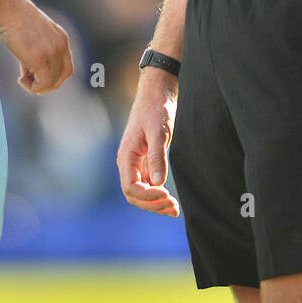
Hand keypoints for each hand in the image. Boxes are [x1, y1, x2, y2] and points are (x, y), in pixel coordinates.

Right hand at [0, 0, 72, 93]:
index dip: (53, 76)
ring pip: (52, 82)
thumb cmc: (14, 18)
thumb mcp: (34, 34)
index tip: (35, 75)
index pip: (66, 67)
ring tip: (23, 78)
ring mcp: (51, 52)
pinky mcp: (40, 59)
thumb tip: (32, 71)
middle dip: (46, 83)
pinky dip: (32, 87)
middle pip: (63, 76)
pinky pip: (43, 83)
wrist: (7, 6)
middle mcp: (61, 45)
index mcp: (61, 38)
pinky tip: (21, 79)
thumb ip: (38, 50)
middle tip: (29, 80)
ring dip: (38, 86)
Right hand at [117, 67, 179, 215]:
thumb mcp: (159, 132)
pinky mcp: (145, 161)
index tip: (167, 194)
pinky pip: (148, 185)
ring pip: (141, 193)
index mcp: (126, 156)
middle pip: (134, 195)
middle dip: (152, 204)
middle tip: (174, 207)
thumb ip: (157, 157)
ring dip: (156, 203)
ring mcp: (136, 163)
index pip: (131, 188)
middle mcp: (128, 163)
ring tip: (175, 209)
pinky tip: (171, 200)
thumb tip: (158, 184)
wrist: (157, 92)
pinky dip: (158, 195)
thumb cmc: (156, 109)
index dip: (148, 196)